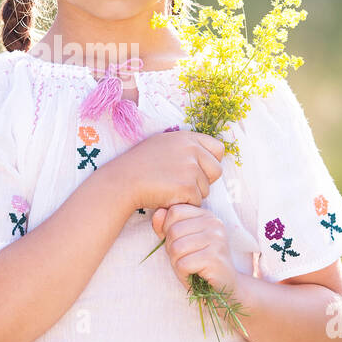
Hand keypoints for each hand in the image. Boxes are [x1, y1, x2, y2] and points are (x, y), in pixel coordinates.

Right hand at [108, 130, 224, 211]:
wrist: (123, 181)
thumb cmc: (139, 165)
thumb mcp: (162, 143)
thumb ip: (185, 146)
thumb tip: (206, 152)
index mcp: (187, 138)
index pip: (218, 149)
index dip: (210, 161)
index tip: (197, 169)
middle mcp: (192, 150)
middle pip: (216, 171)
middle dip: (204, 180)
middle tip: (181, 183)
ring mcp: (191, 169)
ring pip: (206, 189)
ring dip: (191, 194)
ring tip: (168, 189)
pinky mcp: (188, 187)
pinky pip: (196, 202)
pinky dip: (183, 204)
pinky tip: (167, 197)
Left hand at [150, 204, 238, 294]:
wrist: (226, 286)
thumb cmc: (199, 263)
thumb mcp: (180, 241)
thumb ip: (167, 226)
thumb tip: (158, 212)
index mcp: (206, 215)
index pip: (175, 211)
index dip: (168, 229)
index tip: (180, 242)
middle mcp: (214, 223)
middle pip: (173, 230)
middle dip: (172, 249)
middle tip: (185, 259)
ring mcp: (216, 240)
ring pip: (176, 248)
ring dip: (176, 263)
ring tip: (190, 267)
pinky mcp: (214, 258)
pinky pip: (183, 264)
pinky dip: (183, 273)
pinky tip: (194, 274)